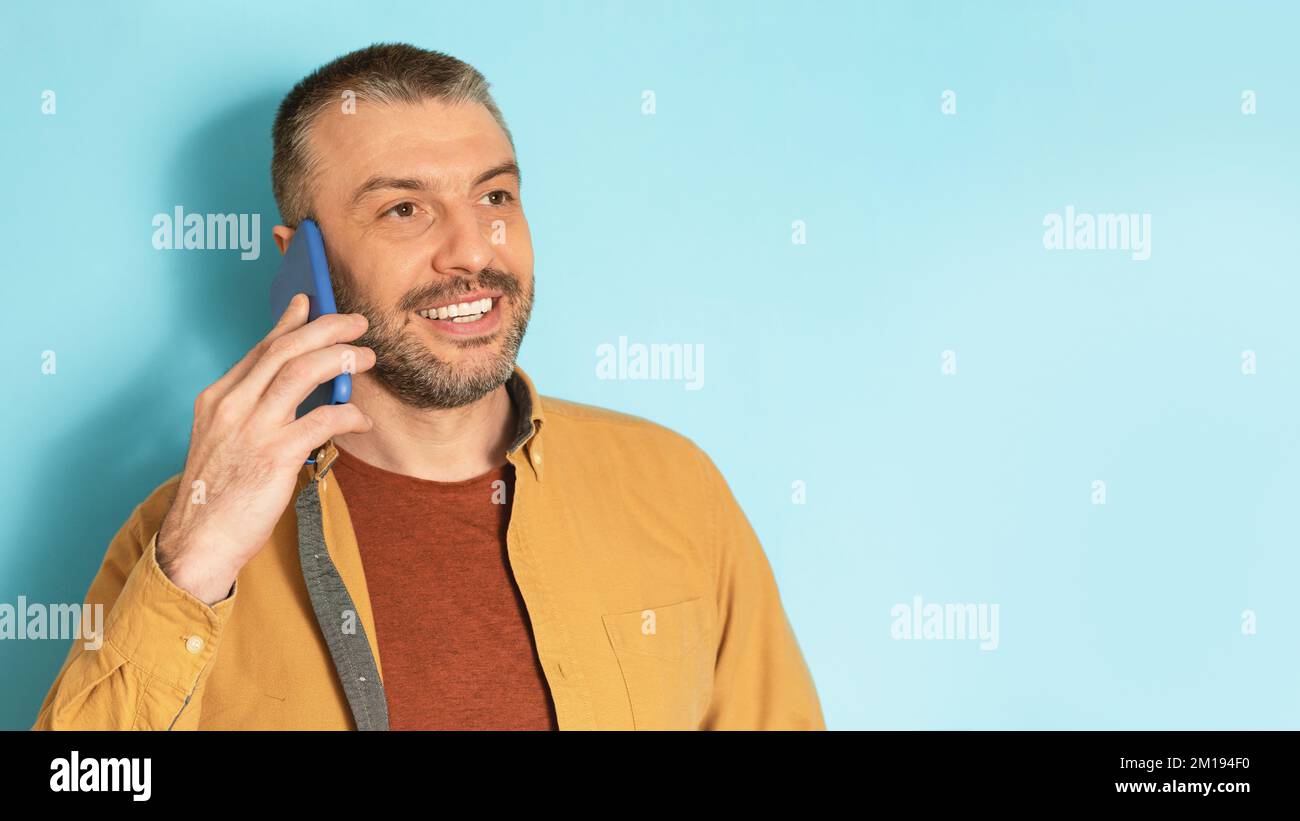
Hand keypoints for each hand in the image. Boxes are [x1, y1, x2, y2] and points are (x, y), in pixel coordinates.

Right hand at [155, 294, 375, 604]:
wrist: (198, 541)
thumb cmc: (218, 495)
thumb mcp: (225, 440)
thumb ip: (254, 409)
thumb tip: (296, 386)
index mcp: (218, 398)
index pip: (260, 349)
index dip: (290, 323)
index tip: (311, 303)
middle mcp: (232, 406)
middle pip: (285, 350)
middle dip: (326, 329)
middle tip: (356, 324)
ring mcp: (252, 429)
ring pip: (301, 372)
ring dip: (339, 358)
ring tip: (365, 358)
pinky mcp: (274, 456)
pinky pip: (322, 421)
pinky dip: (348, 414)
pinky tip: (361, 418)